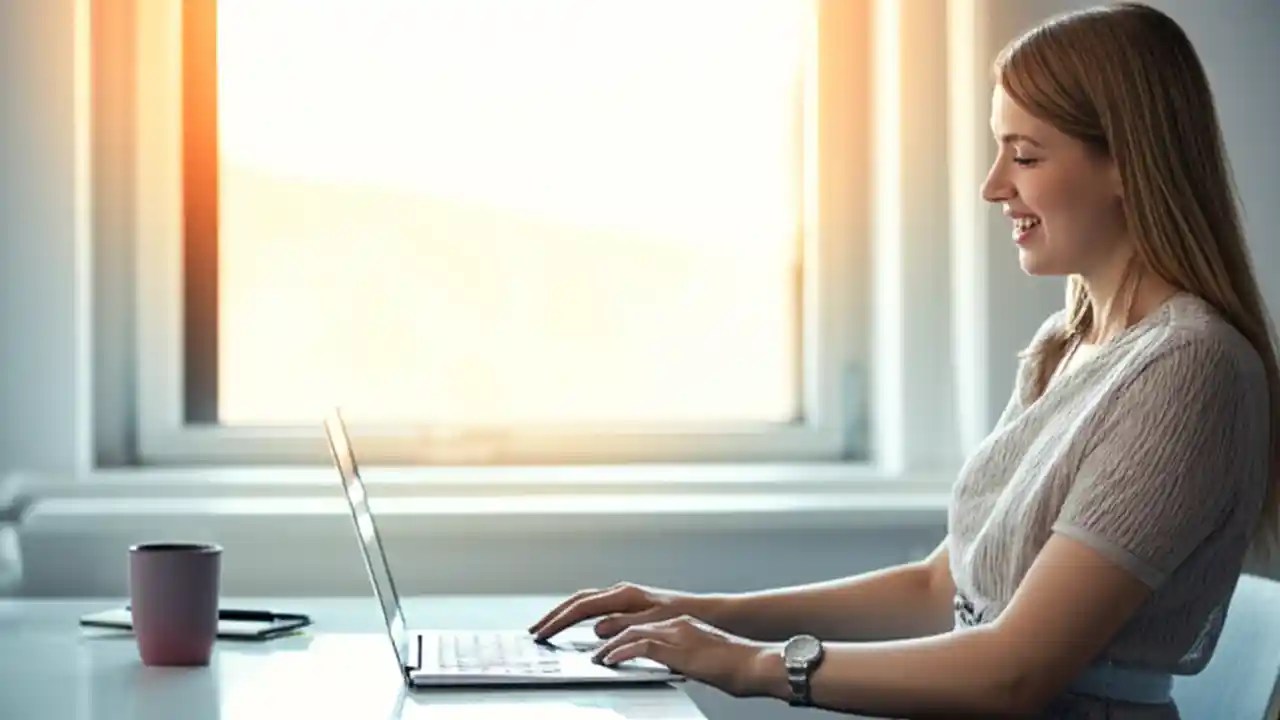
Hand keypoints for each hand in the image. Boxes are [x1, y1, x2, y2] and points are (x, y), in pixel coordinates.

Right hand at [527, 582, 711, 642]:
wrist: (708, 612)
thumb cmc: (685, 617)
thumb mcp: (655, 624)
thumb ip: (625, 625)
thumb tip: (596, 629)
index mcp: (625, 595)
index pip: (582, 607)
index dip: (559, 620)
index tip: (542, 633)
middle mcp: (622, 592)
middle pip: (578, 601)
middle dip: (555, 615)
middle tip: (535, 631)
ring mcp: (625, 597)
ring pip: (585, 602)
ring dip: (565, 615)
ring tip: (548, 628)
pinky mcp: (629, 605)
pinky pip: (595, 608)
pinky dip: (579, 616)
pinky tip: (575, 626)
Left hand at [591, 614, 783, 698]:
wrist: (758, 664)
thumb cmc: (738, 667)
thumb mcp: (702, 660)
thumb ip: (683, 659)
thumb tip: (672, 667)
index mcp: (683, 625)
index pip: (643, 624)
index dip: (621, 632)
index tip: (606, 643)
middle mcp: (676, 624)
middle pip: (632, 624)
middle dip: (609, 635)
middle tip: (596, 649)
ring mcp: (677, 634)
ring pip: (632, 632)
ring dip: (610, 646)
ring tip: (597, 658)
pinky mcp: (678, 648)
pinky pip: (641, 646)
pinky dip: (622, 653)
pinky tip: (611, 661)